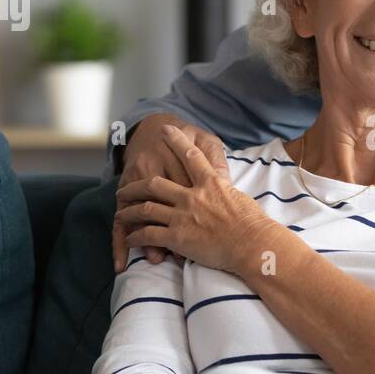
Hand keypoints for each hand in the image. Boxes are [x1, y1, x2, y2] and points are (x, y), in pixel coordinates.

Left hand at [114, 125, 271, 275]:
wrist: (253, 244)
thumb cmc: (254, 223)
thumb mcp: (241, 196)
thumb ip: (226, 188)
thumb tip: (223, 185)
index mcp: (211, 183)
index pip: (190, 155)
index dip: (176, 140)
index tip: (165, 130)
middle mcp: (192, 196)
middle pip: (154, 184)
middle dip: (135, 186)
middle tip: (123, 189)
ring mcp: (183, 216)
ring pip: (145, 209)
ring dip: (129, 212)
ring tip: (120, 215)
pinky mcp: (178, 237)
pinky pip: (149, 234)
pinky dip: (136, 237)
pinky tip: (130, 239)